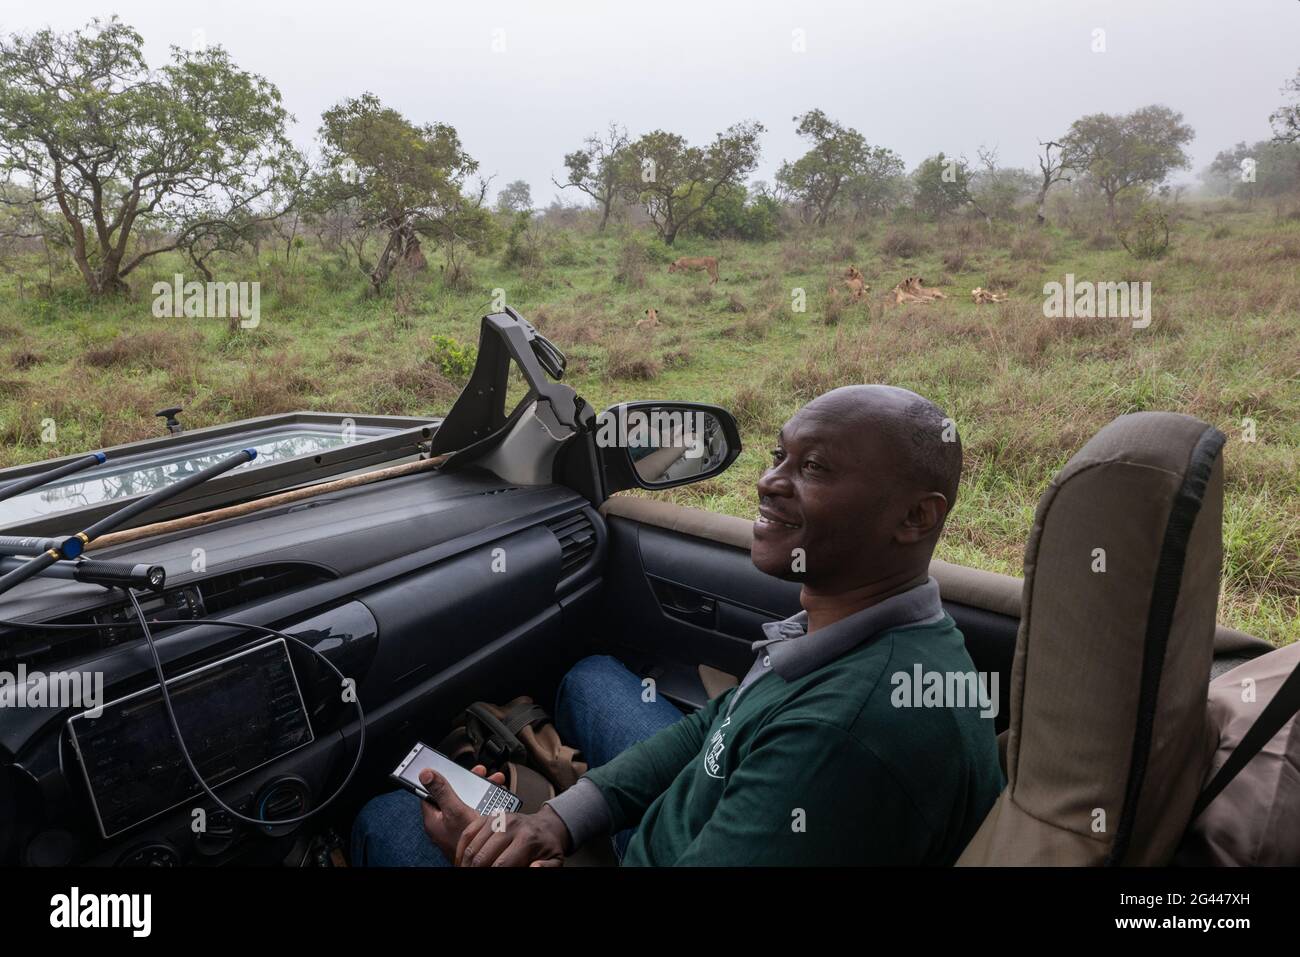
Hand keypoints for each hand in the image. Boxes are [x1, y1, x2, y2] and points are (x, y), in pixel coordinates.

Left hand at [418, 763, 504, 859]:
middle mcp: (444, 822)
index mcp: (434, 818)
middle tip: (480, 772)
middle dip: (468, 781)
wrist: (484, 864)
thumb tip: (425, 774)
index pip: (430, 792)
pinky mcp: (469, 829)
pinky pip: (475, 809)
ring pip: (466, 800)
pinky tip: (495, 797)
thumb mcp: (455, 811)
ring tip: (494, 781)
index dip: (439, 778)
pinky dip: (484, 801)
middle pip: (452, 794)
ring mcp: (457, 825)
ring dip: (480, 789)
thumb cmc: (467, 844)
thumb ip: (442, 792)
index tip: (448, 767)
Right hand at [455, 805, 570, 867]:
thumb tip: (533, 868)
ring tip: (465, 871)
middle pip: (482, 857)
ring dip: (465, 864)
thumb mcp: (554, 861)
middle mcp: (511, 826)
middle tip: (470, 878)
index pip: (501, 865)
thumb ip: (546, 868)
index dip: (489, 876)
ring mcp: (497, 819)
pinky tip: (462, 862)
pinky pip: (468, 833)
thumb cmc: (547, 848)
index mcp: (527, 839)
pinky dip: (461, 850)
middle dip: (474, 872)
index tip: (484, 882)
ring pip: (472, 847)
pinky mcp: (488, 816)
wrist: (546, 827)